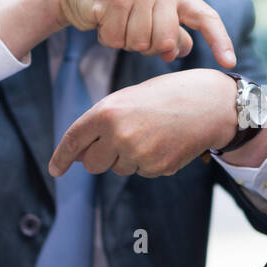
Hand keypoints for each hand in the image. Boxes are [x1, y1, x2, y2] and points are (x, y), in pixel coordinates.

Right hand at [48, 0, 235, 67]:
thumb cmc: (121, 8)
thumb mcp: (152, 16)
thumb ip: (171, 32)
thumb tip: (185, 48)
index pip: (207, 17)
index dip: (220, 40)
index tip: (230, 63)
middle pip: (166, 43)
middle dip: (149, 47)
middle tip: (133, 30)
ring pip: (140, 44)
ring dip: (125, 42)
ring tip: (118, 24)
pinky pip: (116, 40)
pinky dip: (108, 39)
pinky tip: (103, 22)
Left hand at [49, 69, 237, 177]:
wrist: (210, 104)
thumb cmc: (168, 95)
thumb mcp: (129, 98)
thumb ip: (102, 122)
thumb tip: (81, 155)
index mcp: (107, 112)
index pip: (74, 141)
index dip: (61, 158)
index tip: (56, 170)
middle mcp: (119, 136)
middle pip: (93, 164)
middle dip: (100, 157)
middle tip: (119, 141)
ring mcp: (138, 155)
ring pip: (119, 168)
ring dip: (128, 157)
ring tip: (152, 132)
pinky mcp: (156, 168)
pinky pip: (142, 171)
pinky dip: (149, 160)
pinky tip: (165, 141)